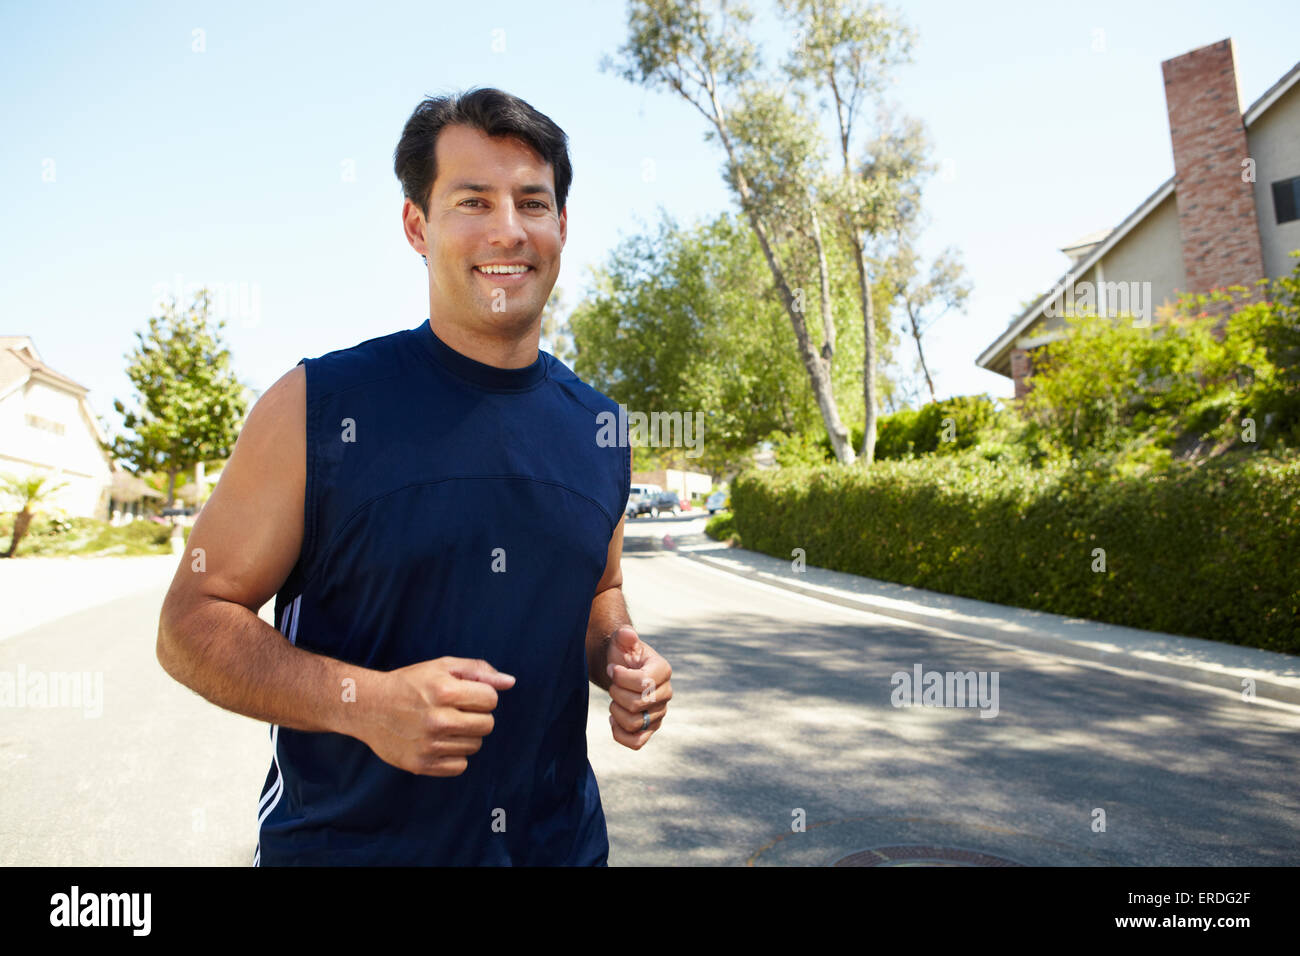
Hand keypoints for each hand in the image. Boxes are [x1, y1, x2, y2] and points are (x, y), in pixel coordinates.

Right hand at [359, 657, 514, 775]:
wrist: (368, 707)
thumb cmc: (410, 684)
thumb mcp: (442, 667)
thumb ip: (478, 671)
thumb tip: (510, 682)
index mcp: (444, 691)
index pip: (491, 699)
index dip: (482, 695)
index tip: (465, 695)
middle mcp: (437, 719)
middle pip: (487, 725)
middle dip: (477, 716)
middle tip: (457, 711)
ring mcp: (429, 745)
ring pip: (475, 745)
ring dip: (466, 736)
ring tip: (445, 725)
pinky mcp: (421, 765)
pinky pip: (460, 766)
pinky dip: (454, 755)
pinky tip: (439, 742)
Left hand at [604, 626, 670, 749]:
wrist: (618, 672)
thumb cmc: (621, 655)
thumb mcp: (621, 640)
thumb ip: (624, 635)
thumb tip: (628, 635)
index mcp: (663, 670)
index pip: (644, 683)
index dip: (622, 678)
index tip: (613, 669)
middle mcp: (666, 693)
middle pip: (637, 705)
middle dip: (617, 694)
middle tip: (613, 685)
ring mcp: (659, 713)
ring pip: (634, 724)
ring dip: (616, 712)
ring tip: (614, 701)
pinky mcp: (650, 728)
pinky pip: (637, 742)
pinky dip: (620, 734)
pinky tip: (614, 719)